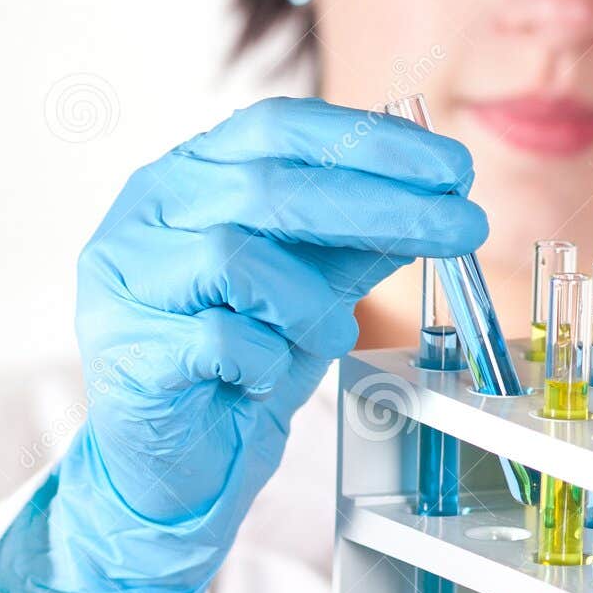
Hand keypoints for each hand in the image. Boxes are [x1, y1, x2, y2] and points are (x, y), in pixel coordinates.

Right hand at [0, 97, 484, 592]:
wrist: (176, 465)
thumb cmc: (239, 362)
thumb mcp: (312, 287)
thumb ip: (358, 240)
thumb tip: (440, 197)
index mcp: (192, 174)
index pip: (282, 127)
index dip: (372, 141)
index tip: (455, 168)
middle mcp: (149, 210)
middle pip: (273, 187)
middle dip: (385, 205)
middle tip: (466, 227)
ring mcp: (127, 276)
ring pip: (237, 258)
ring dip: (309, 305)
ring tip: (326, 338)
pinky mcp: (128, 349)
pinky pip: (219, 339)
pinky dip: (264, 361)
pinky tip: (263, 377)